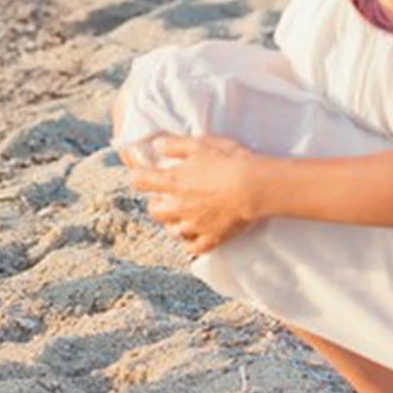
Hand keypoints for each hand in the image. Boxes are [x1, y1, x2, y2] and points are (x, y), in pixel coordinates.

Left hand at [128, 133, 257, 254]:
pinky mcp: (212, 237)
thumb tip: (156, 145)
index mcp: (174, 182)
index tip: (141, 175)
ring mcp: (195, 224)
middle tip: (164, 197)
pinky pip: (194, 247)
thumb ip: (175, 145)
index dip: (138, 178)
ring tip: (179, 216)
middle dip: (156, 204)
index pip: (142, 182)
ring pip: (173, 231)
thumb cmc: (228, 161)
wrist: (254, 186)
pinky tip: (192, 238)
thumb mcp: (200, 144)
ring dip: (172, 223)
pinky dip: (190, 243)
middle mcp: (179, 206)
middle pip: (155, 211)